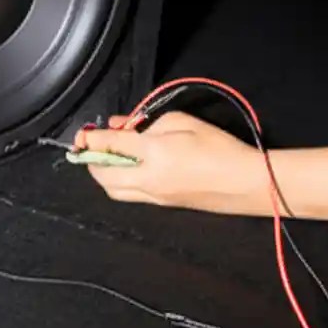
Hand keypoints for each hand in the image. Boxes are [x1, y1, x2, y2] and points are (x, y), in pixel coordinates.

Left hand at [74, 112, 266, 213]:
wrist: (245, 183)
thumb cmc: (218, 147)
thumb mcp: (183, 122)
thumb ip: (148, 122)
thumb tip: (125, 125)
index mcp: (153, 154)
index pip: (110, 146)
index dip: (91, 139)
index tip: (82, 134)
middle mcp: (147, 179)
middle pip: (103, 176)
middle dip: (91, 162)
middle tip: (91, 148)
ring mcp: (153, 197)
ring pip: (113, 191)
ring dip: (103, 175)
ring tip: (107, 159)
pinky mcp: (161, 205)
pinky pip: (129, 195)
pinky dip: (119, 182)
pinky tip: (128, 169)